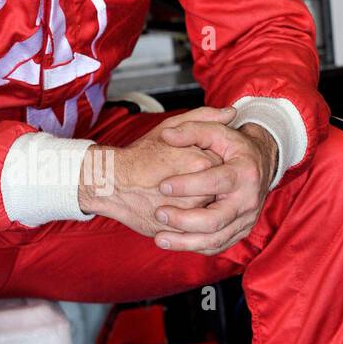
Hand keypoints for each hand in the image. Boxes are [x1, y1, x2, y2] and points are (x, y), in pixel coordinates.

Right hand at [78, 105, 236, 237]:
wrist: (112, 183)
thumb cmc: (139, 156)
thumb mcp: (170, 128)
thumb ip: (203, 118)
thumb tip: (230, 113)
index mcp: (202, 163)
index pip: (224, 166)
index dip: (210, 165)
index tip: (195, 164)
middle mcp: (201, 189)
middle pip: (220, 190)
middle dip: (208, 188)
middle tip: (188, 182)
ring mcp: (191, 212)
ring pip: (210, 212)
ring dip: (202, 206)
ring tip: (182, 197)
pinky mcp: (180, 230)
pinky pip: (198, 230)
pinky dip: (193, 223)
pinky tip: (179, 211)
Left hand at [152, 120, 277, 253]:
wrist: (262, 163)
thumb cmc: (234, 147)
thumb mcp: (217, 132)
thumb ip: (191, 130)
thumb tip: (166, 135)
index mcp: (243, 172)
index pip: (215, 181)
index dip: (188, 185)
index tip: (162, 186)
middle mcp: (248, 200)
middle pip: (215, 219)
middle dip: (184, 220)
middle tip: (159, 213)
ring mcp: (246, 219)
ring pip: (215, 239)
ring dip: (185, 242)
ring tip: (159, 238)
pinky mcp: (241, 231)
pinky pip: (218, 246)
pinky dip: (195, 247)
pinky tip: (174, 243)